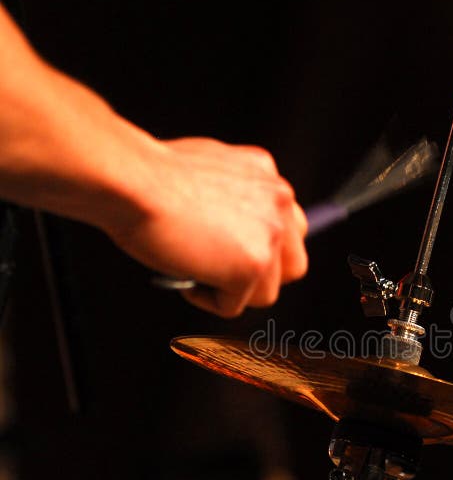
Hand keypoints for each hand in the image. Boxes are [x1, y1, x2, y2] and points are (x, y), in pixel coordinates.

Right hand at [105, 137, 307, 316]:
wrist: (131, 180)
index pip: (290, 226)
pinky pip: (234, 306)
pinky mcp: (252, 266)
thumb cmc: (145, 176)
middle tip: (222, 274)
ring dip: (232, 291)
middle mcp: (278, 201)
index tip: (236, 254)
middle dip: (262, 277)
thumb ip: (232, 197)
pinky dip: (205, 300)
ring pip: (267, 292)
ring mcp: (270, 235)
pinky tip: (183, 273)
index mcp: (266, 174)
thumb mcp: (204, 173)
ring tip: (194, 269)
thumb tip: (227, 226)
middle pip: (294, 264)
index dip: (264, 247)